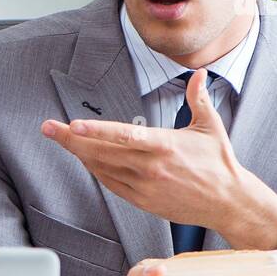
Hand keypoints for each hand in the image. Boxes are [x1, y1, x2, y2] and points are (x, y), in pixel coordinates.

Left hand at [40, 68, 276, 249]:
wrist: (228, 202)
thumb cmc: (219, 163)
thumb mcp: (210, 127)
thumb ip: (198, 98)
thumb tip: (198, 73)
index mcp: (165, 144)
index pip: (123, 135)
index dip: (95, 131)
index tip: (72, 125)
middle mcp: (150, 166)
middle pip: (102, 152)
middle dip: (71, 140)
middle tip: (48, 128)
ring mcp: (144, 186)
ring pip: (102, 168)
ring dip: (79, 154)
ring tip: (60, 138)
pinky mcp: (142, 201)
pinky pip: (111, 183)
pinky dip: (95, 170)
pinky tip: (83, 158)